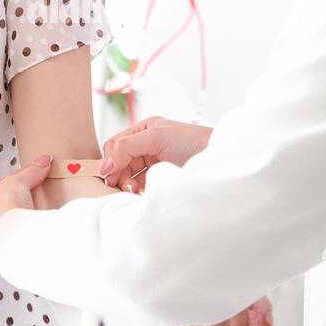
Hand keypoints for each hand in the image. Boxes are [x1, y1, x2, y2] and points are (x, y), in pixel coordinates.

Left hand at [0, 153, 53, 259]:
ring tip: (32, 215)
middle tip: (28, 198)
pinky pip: (12, 243)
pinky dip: (20, 236)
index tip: (25, 181)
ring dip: (15, 222)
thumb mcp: (18, 182)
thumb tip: (43, 161)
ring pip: (3, 228)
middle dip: (11, 204)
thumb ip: (30, 171)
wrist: (19, 242)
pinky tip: (31, 231)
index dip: (10, 183)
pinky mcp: (1, 259)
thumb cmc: (7, 210)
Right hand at [98, 115, 213, 193]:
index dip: (110, 160)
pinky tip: (144, 195)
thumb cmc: (193, 142)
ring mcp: (154, 163)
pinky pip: (140, 186)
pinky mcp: (160, 178)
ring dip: (128, 185)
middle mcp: (147, 145)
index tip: (110, 176)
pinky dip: (138, 191)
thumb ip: (126, 147)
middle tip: (127, 188)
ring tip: (137, 192)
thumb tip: (105, 165)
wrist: (220, 160)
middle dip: (120, 175)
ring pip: (128, 176)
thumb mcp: (156, 136)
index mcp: (144, 130)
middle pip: (119, 162)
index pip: (115, 145)